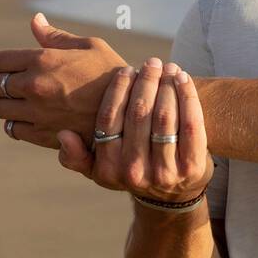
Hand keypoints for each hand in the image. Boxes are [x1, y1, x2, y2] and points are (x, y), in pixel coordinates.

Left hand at [0, 13, 127, 147]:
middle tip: (13, 85)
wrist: (132, 111)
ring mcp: (37, 113)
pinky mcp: (43, 135)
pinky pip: (13, 130)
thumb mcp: (90, 46)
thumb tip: (35, 20)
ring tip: (21, 102)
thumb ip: (56, 36)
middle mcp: (34, 86)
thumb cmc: (113, 73)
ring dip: (6, 105)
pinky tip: (31, 118)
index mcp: (42, 60)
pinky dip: (17, 124)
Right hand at [57, 57, 211, 203]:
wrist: (174, 195)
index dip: (118, 90)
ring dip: (166, 86)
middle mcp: (135, 173)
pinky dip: (188, 96)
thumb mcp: (100, 170)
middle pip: (139, 115)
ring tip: (167, 67)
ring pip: (164, 118)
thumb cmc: (132, 169)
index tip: (126, 70)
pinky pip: (190, 124)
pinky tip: (183, 79)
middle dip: (146, 82)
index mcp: (108, 170)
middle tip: (151, 62)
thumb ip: (77, 156)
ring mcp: (166, 172)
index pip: (109, 121)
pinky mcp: (193, 167)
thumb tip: (64, 133)